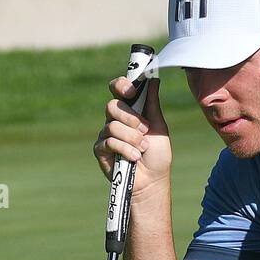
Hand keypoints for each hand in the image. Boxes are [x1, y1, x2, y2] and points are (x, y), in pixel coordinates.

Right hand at [94, 75, 171, 199]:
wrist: (152, 180)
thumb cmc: (157, 154)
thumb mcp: (158, 126)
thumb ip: (152, 104)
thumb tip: (154, 79)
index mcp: (130, 110)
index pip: (118, 89)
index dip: (121, 85)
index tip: (131, 91)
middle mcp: (115, 120)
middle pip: (112, 105)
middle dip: (130, 117)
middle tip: (144, 129)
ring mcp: (106, 134)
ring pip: (111, 125)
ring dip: (131, 138)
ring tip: (142, 149)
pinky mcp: (100, 150)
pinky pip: (108, 142)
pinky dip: (125, 149)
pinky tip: (134, 157)